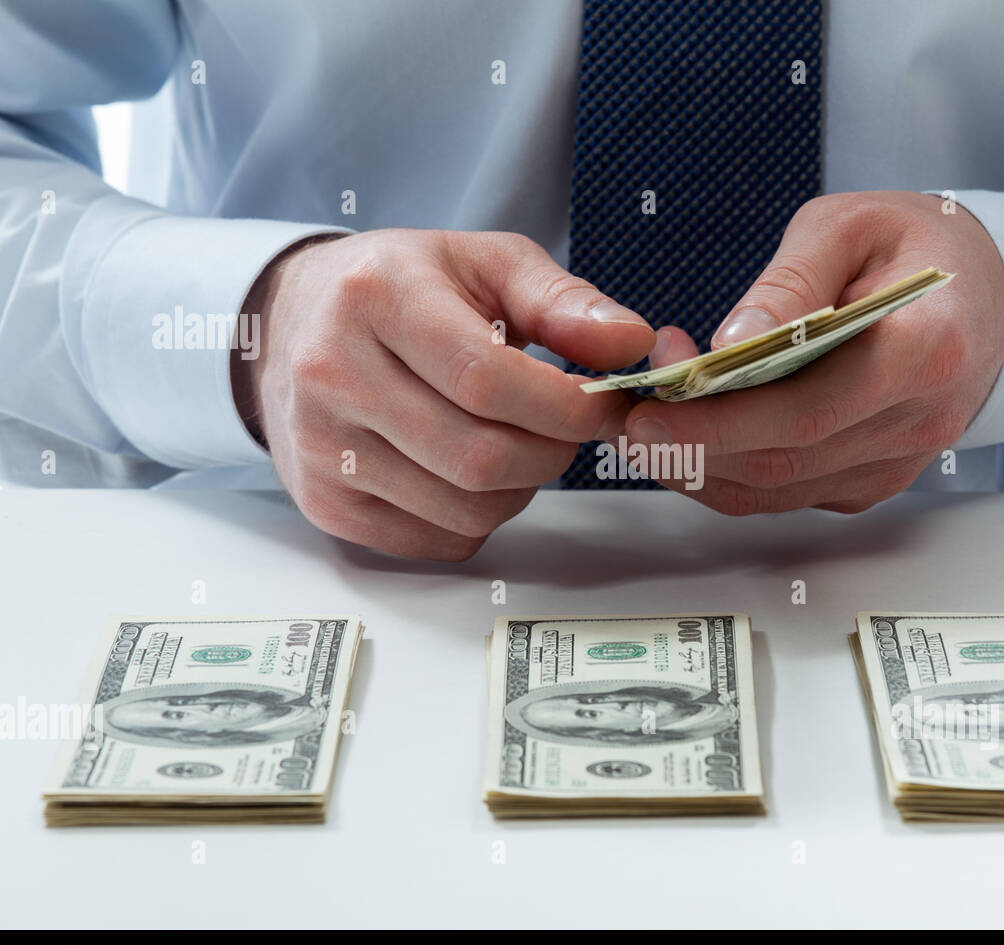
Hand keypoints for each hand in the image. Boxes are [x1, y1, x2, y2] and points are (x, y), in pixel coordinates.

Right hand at [235, 229, 653, 557]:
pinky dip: (479, 518)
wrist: (293, 325)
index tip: (602, 404)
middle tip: (566, 428)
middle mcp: (332, 374)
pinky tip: (471, 471)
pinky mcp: (325, 503)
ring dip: (520, 489)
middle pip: (479, 457)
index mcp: (376, 298)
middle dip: (551, 454)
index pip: (485, 379)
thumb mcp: (484, 263)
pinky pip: (437, 541)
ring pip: (465, 510)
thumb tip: (629, 343)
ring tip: (517, 442)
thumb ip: (562, 301)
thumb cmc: (404, 289)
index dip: (565, 407)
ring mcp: (321, 447)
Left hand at [624, 191, 1003, 513]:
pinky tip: (688, 435)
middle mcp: (916, 423)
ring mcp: (894, 464)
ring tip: (644, 418)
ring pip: (776, 490)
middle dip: (689, 445)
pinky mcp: (870, 483)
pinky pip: (785, 495)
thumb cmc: (918, 249)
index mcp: (926, 350)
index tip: (651, 413)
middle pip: (784, 460)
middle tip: (624, 416)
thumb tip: (729, 342)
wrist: (985, 297)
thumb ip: (791, 282)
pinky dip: (726, 472)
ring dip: (697, 463)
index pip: (812, 409)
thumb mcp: (852, 226)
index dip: (722, 422)